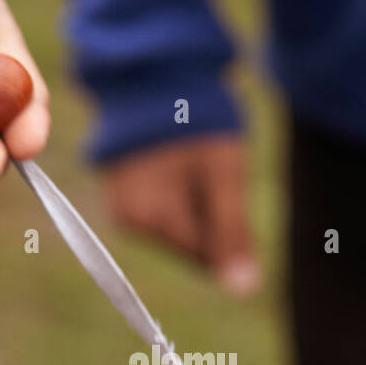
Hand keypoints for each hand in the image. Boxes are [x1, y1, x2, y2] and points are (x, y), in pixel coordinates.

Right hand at [105, 136, 259, 295]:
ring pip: (177, 229)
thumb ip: (233, 233)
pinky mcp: (121, 196)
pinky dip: (177, 194)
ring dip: (193, 203)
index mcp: (152, 218)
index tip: (224, 184)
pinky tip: (175, 161)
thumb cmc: (195, 122)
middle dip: (208, 214)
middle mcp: (129, 221)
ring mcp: (121, 209)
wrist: (156, 75)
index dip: (227, 226)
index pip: (205, 255)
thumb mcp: (224, 174)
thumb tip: (244, 289)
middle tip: (206, 168)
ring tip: (189, 160)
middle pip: (189, 243)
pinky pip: (161, 213)